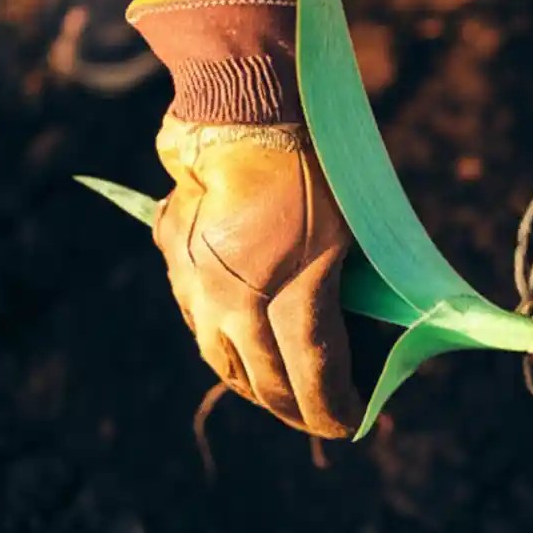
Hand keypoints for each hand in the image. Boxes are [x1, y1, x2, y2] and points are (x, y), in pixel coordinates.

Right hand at [129, 0, 362, 437]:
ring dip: (252, 384)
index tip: (349, 426)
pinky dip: (221, 339)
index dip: (333, 411)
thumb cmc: (319, 166)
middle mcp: (239, 302)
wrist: (245, 106)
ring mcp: (199, 284)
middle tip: (316, 418)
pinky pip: (197, 317)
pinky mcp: (174, 258)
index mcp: (294, 295)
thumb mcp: (352, 233)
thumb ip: (347, 292)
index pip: (315, 378)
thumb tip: (358, 333)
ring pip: (221, 359)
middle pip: (265, 382)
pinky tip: (236, 344)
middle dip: (294, 408)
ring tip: (274, 395)